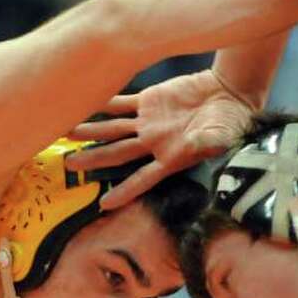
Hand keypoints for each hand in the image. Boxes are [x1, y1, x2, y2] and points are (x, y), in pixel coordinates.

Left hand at [68, 69, 253, 210]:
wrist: (232, 92)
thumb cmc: (232, 121)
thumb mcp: (222, 137)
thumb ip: (206, 144)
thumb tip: (195, 149)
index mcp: (170, 157)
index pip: (142, 178)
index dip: (124, 191)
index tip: (104, 205)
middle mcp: (153, 143)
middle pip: (117, 153)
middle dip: (93, 158)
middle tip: (68, 164)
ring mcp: (148, 122)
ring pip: (112, 128)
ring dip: (89, 131)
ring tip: (65, 132)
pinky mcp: (148, 101)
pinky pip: (120, 102)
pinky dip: (102, 103)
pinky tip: (83, 102)